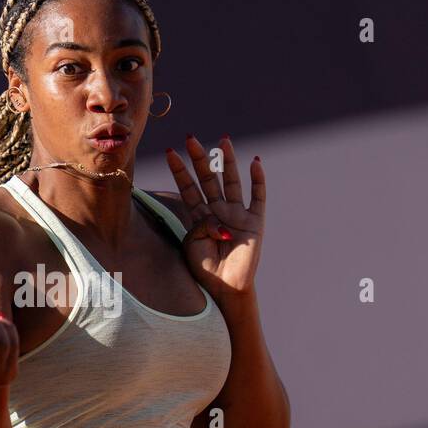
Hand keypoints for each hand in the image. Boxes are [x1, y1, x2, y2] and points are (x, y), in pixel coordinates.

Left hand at [164, 134, 265, 302]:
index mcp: (199, 217)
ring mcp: (237, 215)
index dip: (179, 170)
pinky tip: (255, 162)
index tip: (169, 152)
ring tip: (223, 140)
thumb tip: (211, 212)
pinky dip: (258, 180)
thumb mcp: (192, 243)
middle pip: (208, 179)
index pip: (188, 188)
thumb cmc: (204, 270)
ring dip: (228, 161)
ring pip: (232, 182)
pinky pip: (258, 197)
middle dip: (199, 159)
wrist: (224, 288)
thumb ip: (198, 223)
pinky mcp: (255, 222)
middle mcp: (218, 211)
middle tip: (190, 138)